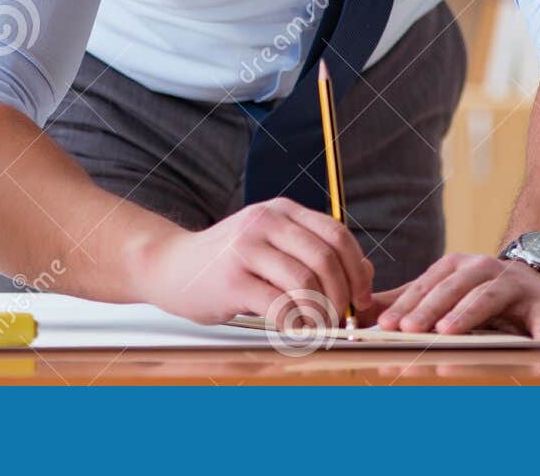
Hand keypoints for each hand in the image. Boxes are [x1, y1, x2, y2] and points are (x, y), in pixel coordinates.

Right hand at [135, 198, 374, 326]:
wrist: (171, 266)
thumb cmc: (228, 262)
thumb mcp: (272, 247)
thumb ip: (315, 254)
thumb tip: (368, 272)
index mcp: (280, 210)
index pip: (336, 234)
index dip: (357, 269)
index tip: (361, 298)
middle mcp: (264, 221)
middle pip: (324, 259)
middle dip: (341, 295)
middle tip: (339, 318)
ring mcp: (246, 248)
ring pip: (305, 284)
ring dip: (318, 314)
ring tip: (315, 326)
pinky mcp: (231, 278)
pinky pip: (279, 306)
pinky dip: (295, 324)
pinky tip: (292, 330)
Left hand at [368, 252, 539, 338]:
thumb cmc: (484, 293)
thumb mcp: (446, 290)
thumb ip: (408, 300)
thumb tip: (362, 312)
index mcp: (454, 268)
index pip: (426, 286)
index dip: (405, 306)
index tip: (386, 327)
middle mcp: (482, 270)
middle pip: (452, 289)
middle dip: (428, 310)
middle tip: (408, 330)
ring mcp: (513, 285)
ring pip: (487, 297)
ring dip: (467, 314)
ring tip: (448, 332)